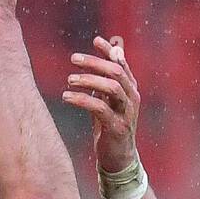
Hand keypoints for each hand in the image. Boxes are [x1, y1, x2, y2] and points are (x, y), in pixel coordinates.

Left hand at [63, 38, 139, 172]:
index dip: (110, 51)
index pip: (122, 63)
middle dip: (95, 63)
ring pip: (112, 88)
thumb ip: (107, 77)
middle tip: (74, 59)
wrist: (118, 158)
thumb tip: (109, 51)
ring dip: (89, 80)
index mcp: (130, 89)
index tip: (95, 40)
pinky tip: (67, 96)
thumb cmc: (110, 124)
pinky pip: (100, 109)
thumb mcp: (109, 98)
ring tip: (69, 79)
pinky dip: (82, 100)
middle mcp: (132, 98)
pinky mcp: (117, 128)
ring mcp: (127, 113)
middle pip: (116, 72)